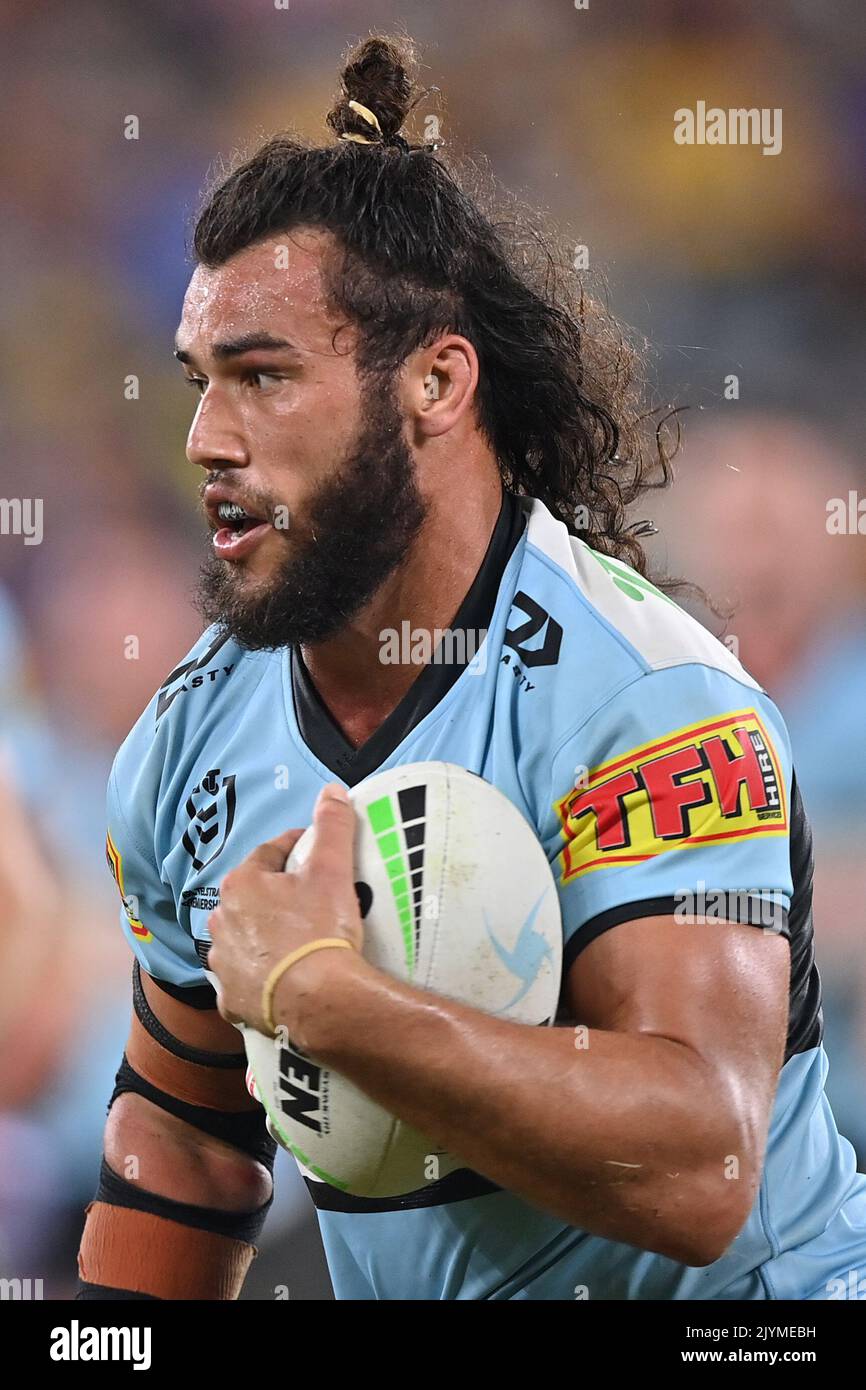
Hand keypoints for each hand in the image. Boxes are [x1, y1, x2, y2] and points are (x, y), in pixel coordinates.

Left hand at [208, 783, 365, 1036]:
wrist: (318, 1000)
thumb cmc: (321, 929)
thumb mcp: (332, 870)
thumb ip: (332, 825)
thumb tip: (331, 790)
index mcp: (240, 885)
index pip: (269, 854)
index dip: (295, 850)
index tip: (318, 854)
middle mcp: (220, 921)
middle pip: (252, 898)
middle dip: (277, 895)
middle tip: (312, 901)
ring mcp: (223, 964)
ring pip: (244, 940)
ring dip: (264, 937)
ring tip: (298, 943)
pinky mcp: (231, 1001)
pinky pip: (244, 980)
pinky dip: (260, 977)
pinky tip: (282, 980)